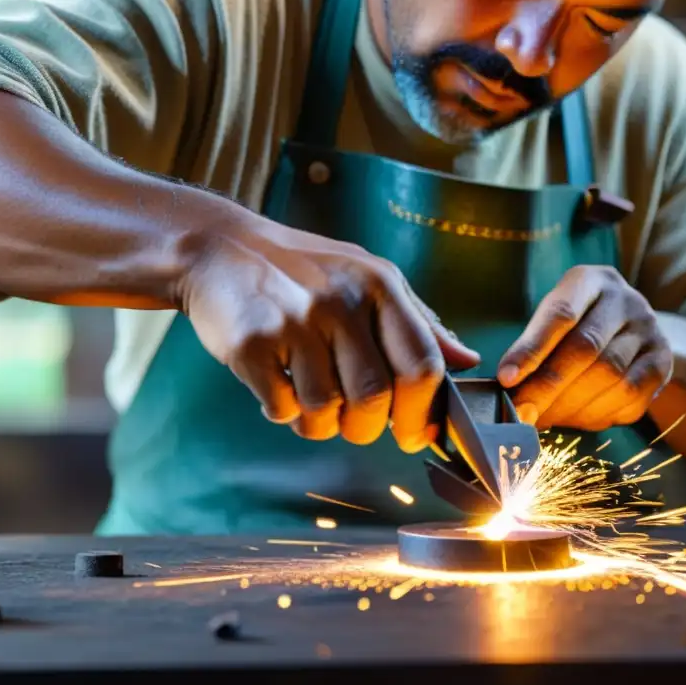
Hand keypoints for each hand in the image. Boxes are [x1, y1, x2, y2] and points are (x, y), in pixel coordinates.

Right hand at [182, 218, 479, 450]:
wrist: (220, 249)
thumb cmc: (304, 270)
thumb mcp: (370, 277)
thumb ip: (418, 322)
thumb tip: (465, 360)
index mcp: (380, 287)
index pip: (422, 365)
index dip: (423, 413)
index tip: (413, 434)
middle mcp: (341, 302)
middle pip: (374, 398)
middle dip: (366, 428)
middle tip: (354, 425)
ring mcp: (295, 323)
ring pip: (326, 410)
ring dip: (320, 423)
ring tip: (309, 400)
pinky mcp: (252, 344)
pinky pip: (283, 408)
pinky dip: (284, 412)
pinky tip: (278, 386)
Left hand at [497, 266, 672, 431]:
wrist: (632, 328)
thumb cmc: (577, 325)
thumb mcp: (552, 320)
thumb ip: (532, 347)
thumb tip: (509, 387)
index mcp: (590, 281)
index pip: (560, 313)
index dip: (531, 349)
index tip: (506, 379)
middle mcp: (625, 300)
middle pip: (586, 348)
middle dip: (548, 386)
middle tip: (523, 411)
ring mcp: (649, 330)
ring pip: (610, 376)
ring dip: (572, 405)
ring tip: (546, 417)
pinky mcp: (663, 361)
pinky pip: (631, 396)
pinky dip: (600, 414)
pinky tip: (578, 418)